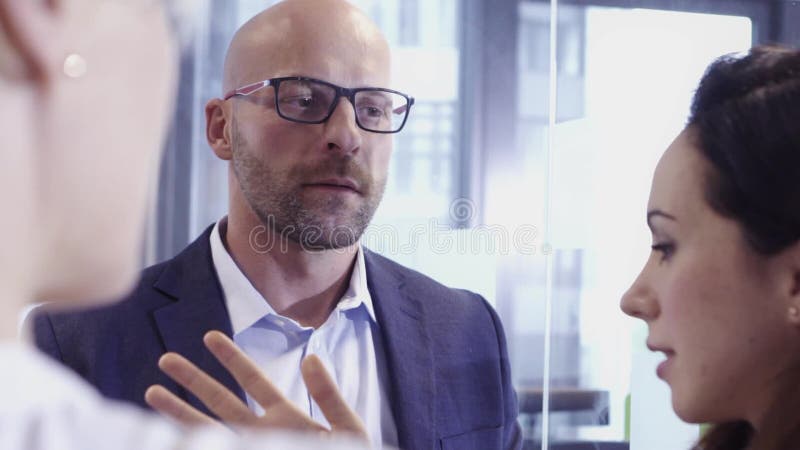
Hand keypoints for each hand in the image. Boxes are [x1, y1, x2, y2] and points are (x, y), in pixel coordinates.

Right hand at [144, 330, 367, 442]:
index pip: (253, 381)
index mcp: (285, 418)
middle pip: (220, 401)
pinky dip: (192, 443)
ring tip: (151, 392)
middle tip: (165, 359)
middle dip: (193, 380)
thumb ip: (328, 397)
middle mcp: (261, 434)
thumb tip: (310, 358)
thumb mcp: (347, 429)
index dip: (232, 358)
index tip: (211, 336)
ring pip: (208, 430)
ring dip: (180, 413)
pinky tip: (170, 437)